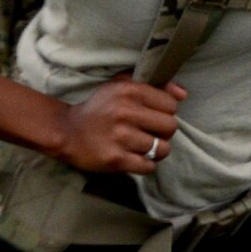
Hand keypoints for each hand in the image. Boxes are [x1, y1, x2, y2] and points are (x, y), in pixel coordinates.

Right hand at [52, 74, 185, 174]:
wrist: (67, 131)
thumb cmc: (99, 107)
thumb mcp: (121, 85)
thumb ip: (154, 85)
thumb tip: (183, 94)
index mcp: (130, 91)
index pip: (171, 104)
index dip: (166, 111)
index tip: (153, 115)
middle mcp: (126, 112)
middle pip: (170, 127)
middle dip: (163, 132)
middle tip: (150, 132)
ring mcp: (121, 138)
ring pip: (162, 149)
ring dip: (156, 150)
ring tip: (143, 146)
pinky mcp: (116, 160)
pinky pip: (148, 166)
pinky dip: (145, 164)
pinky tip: (135, 158)